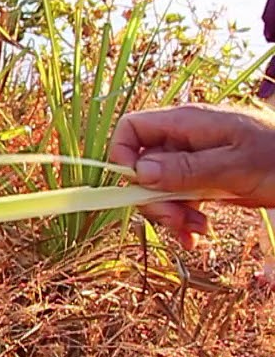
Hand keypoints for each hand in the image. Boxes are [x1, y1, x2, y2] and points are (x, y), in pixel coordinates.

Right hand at [110, 104, 274, 248]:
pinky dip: (184, 219)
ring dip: (170, 214)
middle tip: (176, 221)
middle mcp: (185, 140)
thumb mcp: (234, 166)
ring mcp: (194, 161)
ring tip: (196, 230)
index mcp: (188, 123)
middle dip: (153, 198)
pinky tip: (200, 233)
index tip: (137, 187)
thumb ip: (186, 169)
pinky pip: (179, 200)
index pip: (132, 129)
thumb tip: (139, 172)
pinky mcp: (205, 181)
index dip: (122, 157)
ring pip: (158, 188)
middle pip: (142, 167)